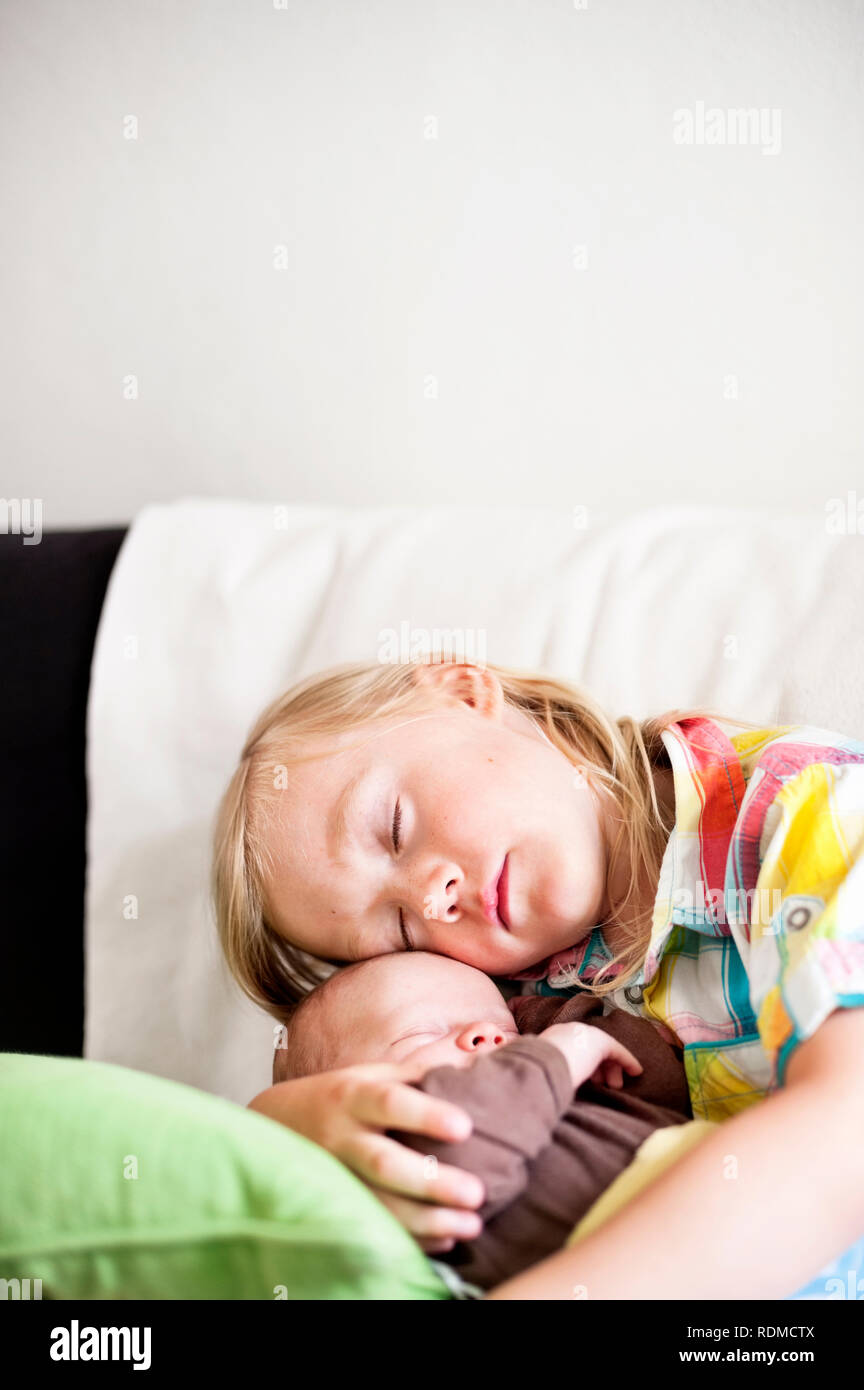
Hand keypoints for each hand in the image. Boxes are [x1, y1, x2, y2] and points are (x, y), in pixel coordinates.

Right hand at [248, 1060, 484, 1253]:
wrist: (275, 1124)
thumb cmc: (339, 1097)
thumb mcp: (368, 1075)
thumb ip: (414, 1074)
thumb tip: (473, 1067)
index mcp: (352, 1096)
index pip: (390, 1102)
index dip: (426, 1115)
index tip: (465, 1127)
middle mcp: (340, 1137)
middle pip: (384, 1163)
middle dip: (432, 1182)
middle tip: (477, 1193)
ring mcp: (334, 1177)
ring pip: (378, 1204)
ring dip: (427, 1220)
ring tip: (472, 1226)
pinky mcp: (332, 1206)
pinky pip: (371, 1229)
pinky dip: (409, 1240)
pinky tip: (445, 1242)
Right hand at [538, 1022, 642, 1090]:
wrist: (541, 1068)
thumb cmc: (539, 1076)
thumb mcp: (546, 1070)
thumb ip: (556, 1070)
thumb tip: (560, 1083)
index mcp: (554, 1037)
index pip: (576, 1047)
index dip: (587, 1064)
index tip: (592, 1081)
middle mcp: (568, 1030)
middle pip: (591, 1046)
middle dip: (601, 1067)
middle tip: (606, 1085)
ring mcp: (583, 1034)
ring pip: (603, 1048)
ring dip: (612, 1067)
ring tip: (616, 1085)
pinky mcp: (598, 1041)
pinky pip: (616, 1049)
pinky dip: (627, 1060)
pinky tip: (635, 1071)